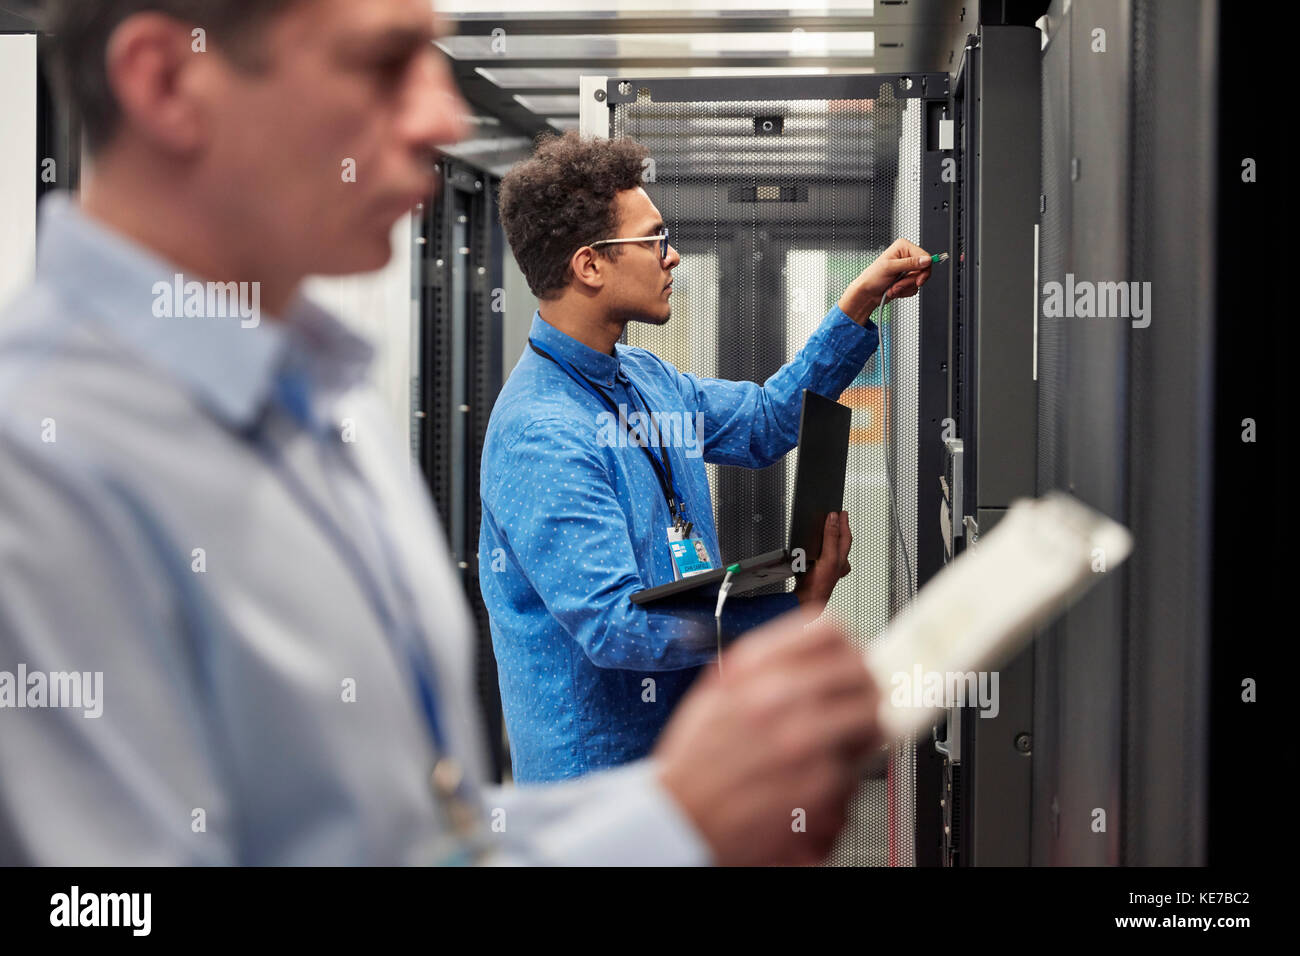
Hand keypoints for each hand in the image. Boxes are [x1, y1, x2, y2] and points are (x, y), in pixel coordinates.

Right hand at [653, 608, 882, 865]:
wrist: (679, 822)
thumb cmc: (695, 762)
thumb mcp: (714, 693)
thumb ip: (763, 664)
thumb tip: (812, 646)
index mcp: (755, 673)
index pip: (831, 634)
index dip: (846, 646)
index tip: (847, 659)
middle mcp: (782, 705)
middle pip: (862, 677)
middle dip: (864, 689)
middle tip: (856, 702)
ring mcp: (806, 750)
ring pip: (870, 724)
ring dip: (861, 731)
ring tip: (839, 743)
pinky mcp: (821, 793)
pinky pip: (856, 771)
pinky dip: (843, 776)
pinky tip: (816, 779)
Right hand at [794, 511, 852, 610]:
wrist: (806, 603)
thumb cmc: (820, 585)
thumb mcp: (828, 557)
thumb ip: (831, 537)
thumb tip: (834, 518)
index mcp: (841, 559)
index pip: (846, 536)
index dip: (844, 523)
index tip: (843, 512)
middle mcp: (836, 564)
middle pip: (840, 543)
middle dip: (840, 530)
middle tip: (839, 518)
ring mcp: (827, 570)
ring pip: (831, 551)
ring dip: (829, 540)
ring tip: (827, 531)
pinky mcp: (816, 574)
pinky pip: (819, 558)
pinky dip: (817, 552)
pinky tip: (811, 552)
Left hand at [837, 237, 933, 324]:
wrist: (867, 293)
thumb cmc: (872, 277)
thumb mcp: (890, 268)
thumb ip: (910, 263)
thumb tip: (926, 260)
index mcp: (903, 247)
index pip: (924, 256)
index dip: (924, 269)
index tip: (919, 279)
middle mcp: (907, 256)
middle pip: (924, 270)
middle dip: (910, 281)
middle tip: (900, 285)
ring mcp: (907, 269)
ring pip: (919, 280)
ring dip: (905, 287)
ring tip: (893, 287)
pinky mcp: (907, 280)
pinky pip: (914, 288)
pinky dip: (904, 291)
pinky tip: (894, 289)